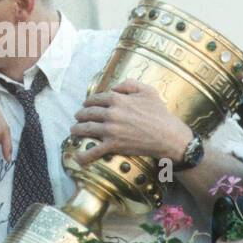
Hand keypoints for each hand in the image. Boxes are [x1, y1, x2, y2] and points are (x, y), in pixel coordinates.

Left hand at [72, 80, 190, 164]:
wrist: (168, 136)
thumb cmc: (160, 113)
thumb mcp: (148, 91)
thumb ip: (129, 84)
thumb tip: (114, 88)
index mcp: (118, 99)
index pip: (97, 98)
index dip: (89, 101)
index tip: (85, 104)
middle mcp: (111, 113)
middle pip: (89, 113)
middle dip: (80, 114)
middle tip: (77, 117)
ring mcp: (111, 130)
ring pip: (87, 129)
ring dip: (77, 129)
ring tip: (73, 130)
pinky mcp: (114, 145)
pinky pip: (95, 150)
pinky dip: (84, 155)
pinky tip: (78, 157)